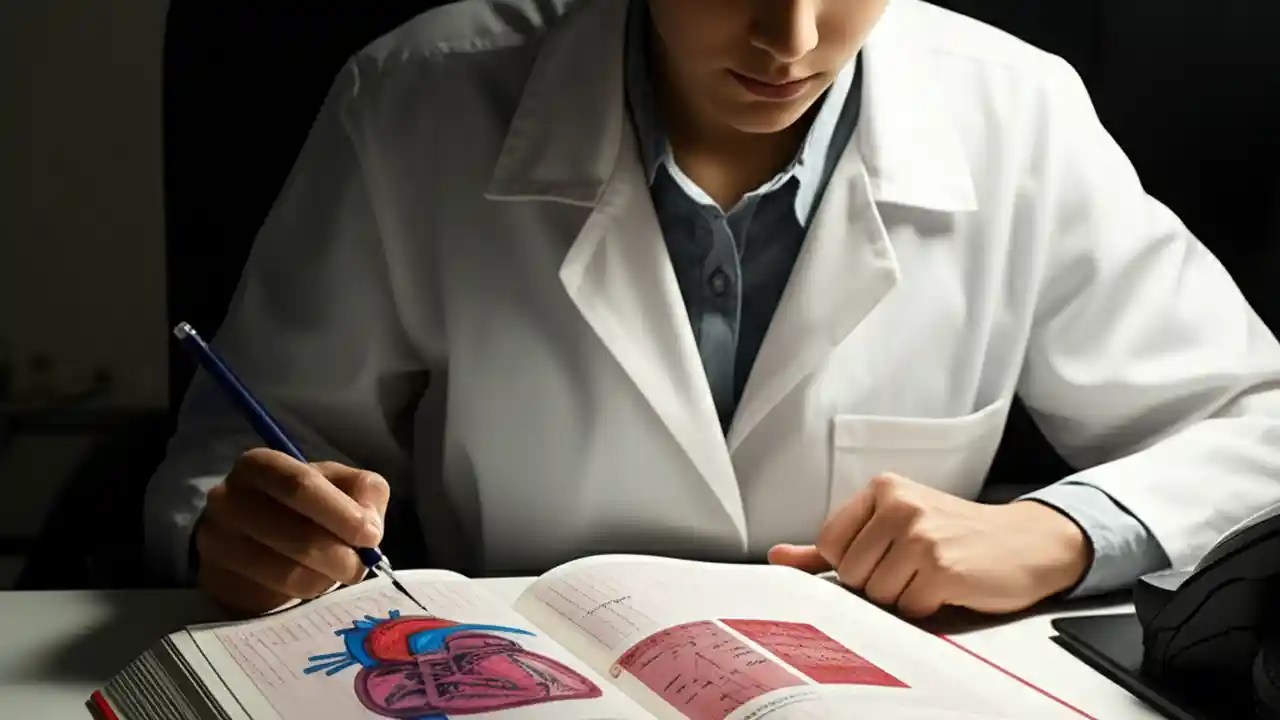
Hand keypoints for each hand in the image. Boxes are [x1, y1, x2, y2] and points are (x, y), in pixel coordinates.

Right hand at [195, 448, 388, 615]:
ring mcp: (216, 542)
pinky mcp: (217, 580)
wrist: (252, 536)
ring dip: (324, 578)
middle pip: (294, 533)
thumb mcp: (338, 483)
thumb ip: (363, 492)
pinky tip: (310, 582)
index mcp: (260, 465)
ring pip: (285, 572)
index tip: (371, 536)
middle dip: (339, 555)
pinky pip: (271, 596)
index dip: (340, 513)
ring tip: (335, 574)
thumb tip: (369, 527)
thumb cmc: (303, 504)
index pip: (300, 484)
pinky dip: (303, 593)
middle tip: (360, 567)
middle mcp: (227, 499)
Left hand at [768, 473, 1089, 618]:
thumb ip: (834, 544)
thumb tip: (778, 557)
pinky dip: (926, 608)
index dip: (853, 563)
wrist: (1024, 542)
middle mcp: (899, 505)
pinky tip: (947, 587)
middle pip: (852, 573)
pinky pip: (909, 608)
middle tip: (913, 567)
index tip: (884, 556)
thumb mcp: (892, 526)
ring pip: (878, 594)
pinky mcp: (942, 567)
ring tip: (930, 576)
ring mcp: (921, 535)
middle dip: (879, 583)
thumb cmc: (955, 534)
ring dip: (904, 597)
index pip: (829, 544)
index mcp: (882, 489)